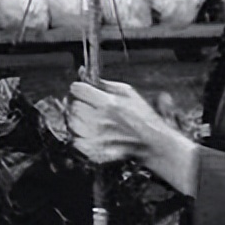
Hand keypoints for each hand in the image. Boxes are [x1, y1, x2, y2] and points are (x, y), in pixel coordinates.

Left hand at [68, 79, 199, 195]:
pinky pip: (75, 140)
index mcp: (108, 103)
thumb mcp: (128, 92)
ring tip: (91, 121)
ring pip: (71, 123)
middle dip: (80, 104)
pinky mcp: (93, 151)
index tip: (83, 92)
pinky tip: (91, 134)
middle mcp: (99, 120)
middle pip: (73, 106)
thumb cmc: (143, 117)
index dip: (80, 89)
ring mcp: (95, 137)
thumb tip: (83, 74)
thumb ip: (104, 83)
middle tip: (90, 108)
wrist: (153, 143)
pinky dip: (80, 137)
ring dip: (78, 120)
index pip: (77, 89)